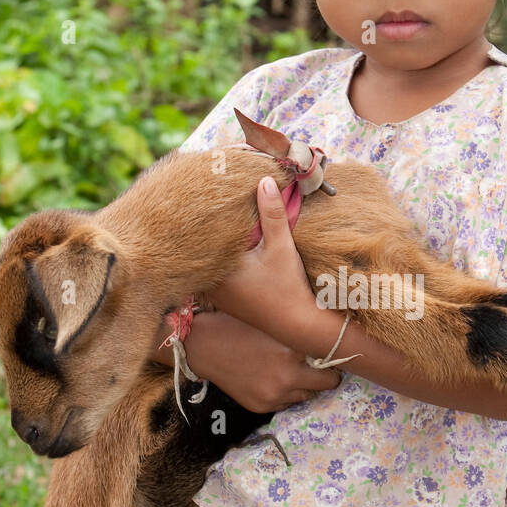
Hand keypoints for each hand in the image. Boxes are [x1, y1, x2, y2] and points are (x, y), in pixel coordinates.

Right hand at [153, 310, 341, 412]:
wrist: (203, 346)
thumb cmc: (237, 325)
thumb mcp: (273, 322)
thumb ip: (300, 333)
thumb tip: (329, 335)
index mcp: (293, 349)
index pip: (333, 357)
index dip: (334, 351)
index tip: (337, 349)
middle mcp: (288, 376)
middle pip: (328, 383)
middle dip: (327, 374)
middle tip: (323, 365)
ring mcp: (275, 395)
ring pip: (307, 395)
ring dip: (305, 385)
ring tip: (291, 370)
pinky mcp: (262, 406)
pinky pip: (286, 403)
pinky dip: (284, 393)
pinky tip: (271, 377)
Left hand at [206, 176, 319, 346]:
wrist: (298, 326)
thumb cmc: (288, 288)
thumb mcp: (281, 247)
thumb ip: (272, 214)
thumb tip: (265, 180)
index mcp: (218, 268)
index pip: (210, 232)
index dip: (216, 211)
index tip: (220, 191)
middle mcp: (210, 282)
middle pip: (209, 245)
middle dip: (216, 225)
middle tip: (219, 198)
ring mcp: (215, 292)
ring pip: (213, 258)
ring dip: (221, 242)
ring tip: (226, 214)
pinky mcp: (224, 298)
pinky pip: (218, 269)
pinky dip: (226, 256)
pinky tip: (238, 243)